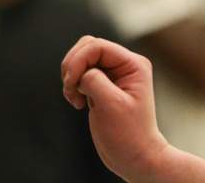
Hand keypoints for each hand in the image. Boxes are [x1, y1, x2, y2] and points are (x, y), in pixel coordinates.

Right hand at [62, 36, 170, 181]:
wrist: (134, 158)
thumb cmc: (128, 134)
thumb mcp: (111, 104)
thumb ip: (93, 79)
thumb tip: (80, 71)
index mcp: (133, 65)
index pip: (96, 46)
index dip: (78, 60)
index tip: (72, 84)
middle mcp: (124, 65)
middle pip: (86, 47)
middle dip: (73, 66)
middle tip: (72, 89)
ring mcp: (112, 75)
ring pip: (80, 58)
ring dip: (70, 76)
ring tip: (75, 98)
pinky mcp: (101, 85)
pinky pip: (78, 72)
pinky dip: (72, 85)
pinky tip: (78, 103)